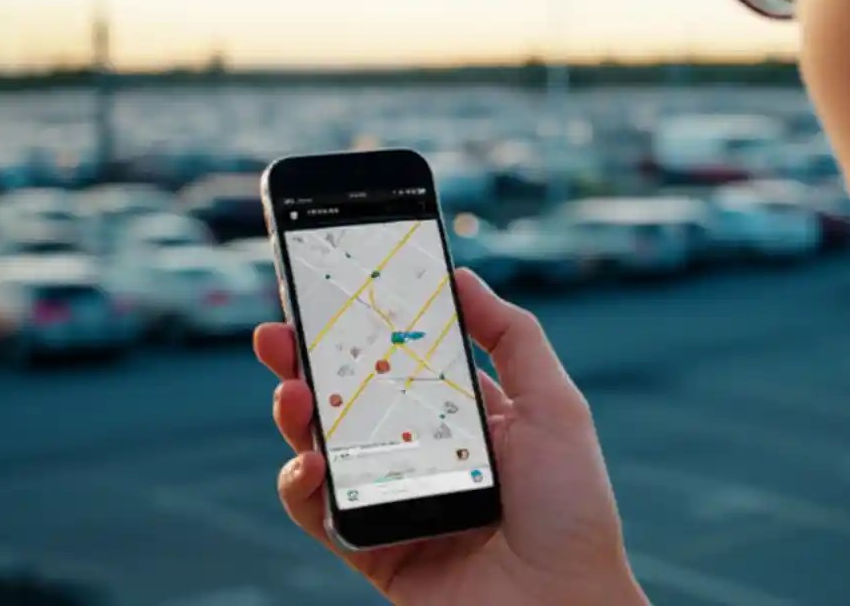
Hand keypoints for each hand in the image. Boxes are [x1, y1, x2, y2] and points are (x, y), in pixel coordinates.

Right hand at [253, 269, 648, 605]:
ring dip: (295, 415)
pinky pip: (318, 513)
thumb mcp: (555, 405)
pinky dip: (300, 484)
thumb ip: (512, 336)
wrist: (565, 603)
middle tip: (277, 331)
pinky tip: (309, 461)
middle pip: (349, 399)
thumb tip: (460, 276)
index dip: (361, 330)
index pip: (399, 362)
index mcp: (464, 418)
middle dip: (306, 363)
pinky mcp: (370, 548)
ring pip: (322, 449)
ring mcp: (392, 501)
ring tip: (291, 389)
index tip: (326, 293)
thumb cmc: (572, 508)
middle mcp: (422, 455)